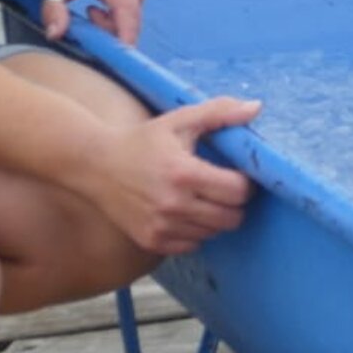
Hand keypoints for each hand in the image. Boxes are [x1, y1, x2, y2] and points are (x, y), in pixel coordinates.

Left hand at [38, 0, 145, 44]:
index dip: (125, 33)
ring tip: (90, 15)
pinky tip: (98, 15)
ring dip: (114, 27)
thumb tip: (55, 34)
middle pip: (132, 17)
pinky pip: (132, 14)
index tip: (118, 53)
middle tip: (88, 30)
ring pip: (134, 17)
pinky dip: (118, 22)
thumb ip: (52, 9)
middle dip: (114, 34)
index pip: (124, 8)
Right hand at [85, 96, 261, 256]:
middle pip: (232, 218)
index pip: (238, 191)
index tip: (238, 174)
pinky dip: (197, 231)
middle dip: (236, 203)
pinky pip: (193, 245)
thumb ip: (220, 113)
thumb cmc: (143, 141)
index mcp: (184, 173)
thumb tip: (257, 107)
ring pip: (214, 233)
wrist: (95, 166)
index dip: (246, 183)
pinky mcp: (152, 241)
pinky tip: (186, 212)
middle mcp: (173, 205)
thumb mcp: (180, 120)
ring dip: (216, 217)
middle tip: (225, 188)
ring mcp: (162, 227)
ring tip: (203, 197)